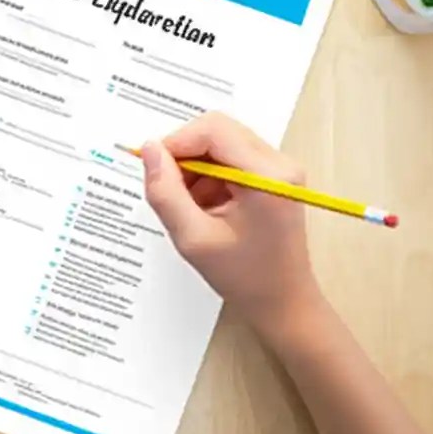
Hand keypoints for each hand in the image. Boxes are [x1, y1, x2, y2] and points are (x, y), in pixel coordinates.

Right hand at [140, 112, 321, 336]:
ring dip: (196, 169)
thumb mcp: (193, 238)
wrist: (283, 303)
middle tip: (169, 191)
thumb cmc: (244, 278)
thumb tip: (148, 150)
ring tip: (190, 208)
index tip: (153, 168)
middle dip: (185, 156)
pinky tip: (205, 209)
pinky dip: (209, 178)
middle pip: (218, 131)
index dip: (176, 142)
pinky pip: (231, 159)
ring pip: (222, 144)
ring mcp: (279, 169)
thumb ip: (165, 192)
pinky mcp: (273, 177)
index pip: (213, 130)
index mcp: (266, 176)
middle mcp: (279, 163)